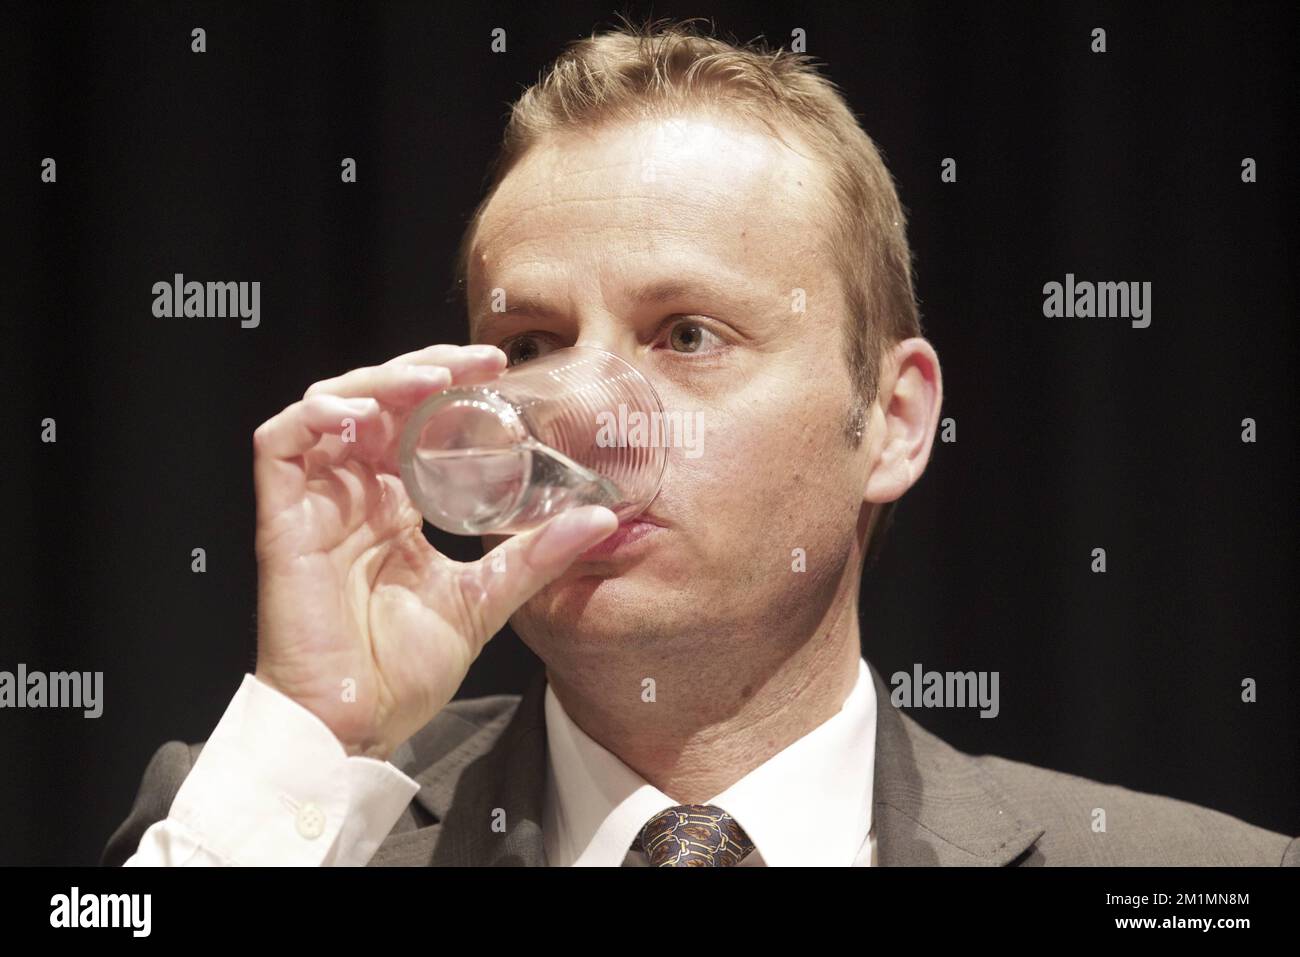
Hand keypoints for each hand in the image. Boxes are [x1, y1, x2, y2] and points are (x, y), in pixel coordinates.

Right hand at [250, 344, 616, 759]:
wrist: (357, 723)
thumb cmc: (404, 669)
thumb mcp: (486, 599)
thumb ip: (535, 555)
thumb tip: (600, 518)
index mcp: (396, 503)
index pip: (416, 420)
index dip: (450, 386)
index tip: (498, 367)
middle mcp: (355, 491)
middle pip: (377, 399)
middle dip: (423, 369)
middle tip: (477, 361)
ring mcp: (316, 501)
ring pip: (330, 405)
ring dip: (378, 381)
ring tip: (431, 381)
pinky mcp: (282, 519)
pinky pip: (280, 444)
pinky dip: (317, 416)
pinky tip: (363, 416)